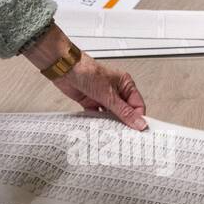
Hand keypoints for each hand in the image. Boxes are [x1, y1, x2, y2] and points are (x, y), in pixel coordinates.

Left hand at [23, 24, 146, 130]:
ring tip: (111, 132)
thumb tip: (139, 122)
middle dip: (124, 122)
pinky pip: (98, 116)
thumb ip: (124, 111)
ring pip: (111, 115)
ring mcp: (103, 97)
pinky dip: (98, 121)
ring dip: (110, 122)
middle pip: (125, 112)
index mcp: (125, 84)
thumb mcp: (109, 95)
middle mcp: (115, 91)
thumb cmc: (86, 71)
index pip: (137, 105)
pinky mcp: (91, 102)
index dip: (138, 118)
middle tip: (124, 134)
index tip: (136, 131)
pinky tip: (99, 127)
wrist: (64, 69)